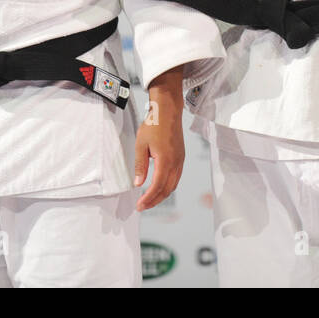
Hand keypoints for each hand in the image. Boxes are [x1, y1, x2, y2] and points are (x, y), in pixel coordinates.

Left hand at [133, 68, 184, 211]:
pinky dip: (167, 186)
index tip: (139, 206)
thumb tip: (138, 183)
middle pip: (167, 190)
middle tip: (142, 206)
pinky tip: (159, 186)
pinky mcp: (181, 157)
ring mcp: (180, 161)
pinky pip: (176, 177)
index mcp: (166, 161)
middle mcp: (176, 163)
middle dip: (155, 201)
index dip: (148, 199)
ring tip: (149, 200)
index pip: (157, 187)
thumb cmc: (154, 124)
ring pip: (173, 185)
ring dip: (162, 195)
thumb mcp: (141, 145)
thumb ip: (140, 166)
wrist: (168, 110)